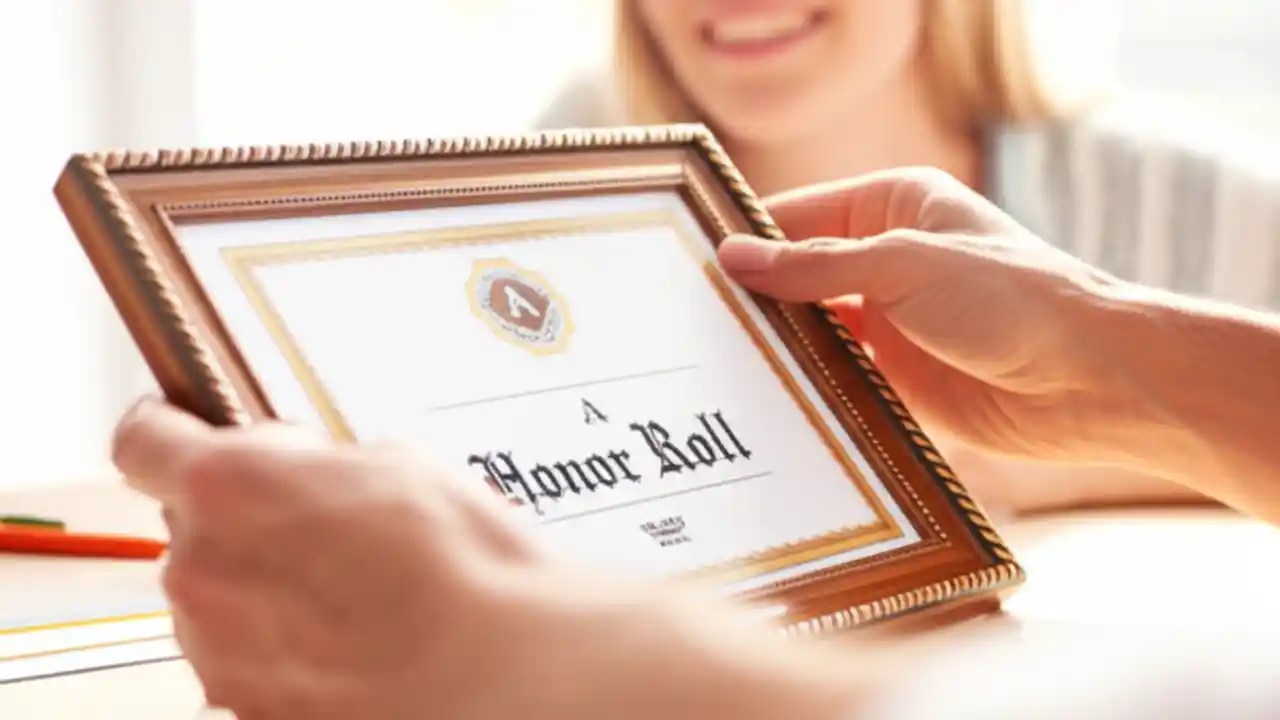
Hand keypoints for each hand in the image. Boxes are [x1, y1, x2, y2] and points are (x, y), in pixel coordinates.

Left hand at [112, 400, 862, 719]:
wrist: (500, 672)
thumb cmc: (461, 571)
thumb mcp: (394, 462)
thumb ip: (315, 461)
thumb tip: (305, 469)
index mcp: (228, 486)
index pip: (144, 438)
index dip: (167, 429)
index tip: (181, 429)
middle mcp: (202, 570)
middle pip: (192, 527)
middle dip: (247, 521)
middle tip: (325, 524)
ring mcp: (219, 650)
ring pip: (219, 599)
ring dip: (265, 588)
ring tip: (356, 590)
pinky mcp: (246, 706)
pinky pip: (247, 660)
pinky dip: (284, 648)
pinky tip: (353, 638)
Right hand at [719, 168, 1149, 466]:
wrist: (1092, 384)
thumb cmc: (1012, 300)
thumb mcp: (902, 265)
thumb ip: (814, 266)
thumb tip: (733, 257)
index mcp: (895, 206)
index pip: (798, 214)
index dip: (745, 236)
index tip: (686, 262)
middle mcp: (888, 260)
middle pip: (799, 275)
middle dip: (752, 296)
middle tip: (684, 320)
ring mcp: (893, 322)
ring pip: (812, 330)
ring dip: (774, 345)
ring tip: (708, 363)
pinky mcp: (899, 379)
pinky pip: (834, 378)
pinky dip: (802, 386)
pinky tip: (760, 398)